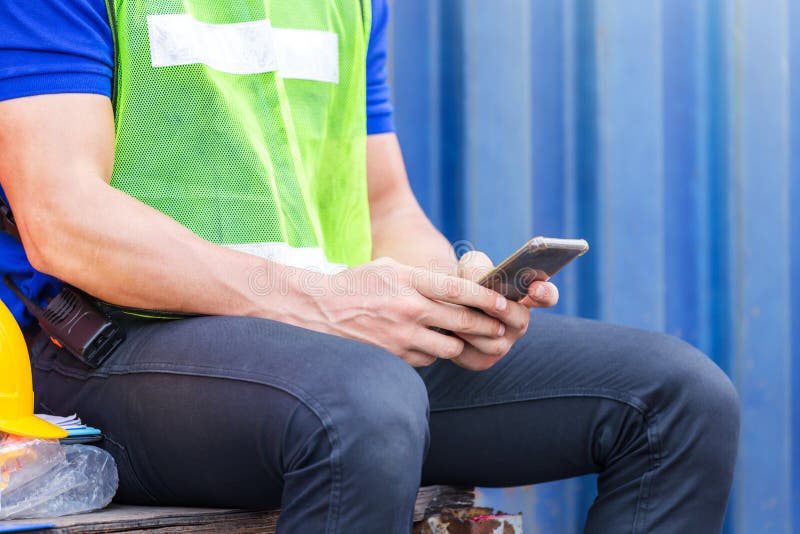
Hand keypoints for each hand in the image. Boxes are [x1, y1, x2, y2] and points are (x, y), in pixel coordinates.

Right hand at [307, 257, 512, 367]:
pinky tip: (427, 344)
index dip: (486, 298)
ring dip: (459, 342)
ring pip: (449, 346)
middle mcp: (408, 308)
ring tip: (462, 337)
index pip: (458, 289)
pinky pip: (427, 359)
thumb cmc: (357, 285)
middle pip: (461, 321)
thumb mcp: (389, 268)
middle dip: (486, 326)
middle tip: (499, 328)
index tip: (503, 303)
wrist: (317, 310)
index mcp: (408, 280)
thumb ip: (422, 278)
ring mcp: (401, 336)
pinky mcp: (394, 356)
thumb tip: (456, 287)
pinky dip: (433, 353)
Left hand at [450, 251, 558, 370]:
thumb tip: (480, 280)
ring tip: (457, 314)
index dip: (546, 293)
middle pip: (521, 320)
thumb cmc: (464, 282)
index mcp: (523, 296)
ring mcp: (503, 344)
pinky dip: (459, 343)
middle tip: (492, 302)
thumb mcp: (470, 267)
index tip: (536, 287)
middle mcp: (518, 322)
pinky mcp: (482, 360)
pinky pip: (474, 356)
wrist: (441, 305)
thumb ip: (478, 266)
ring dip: (476, 327)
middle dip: (504, 310)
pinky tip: (447, 331)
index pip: (547, 296)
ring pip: (496, 342)